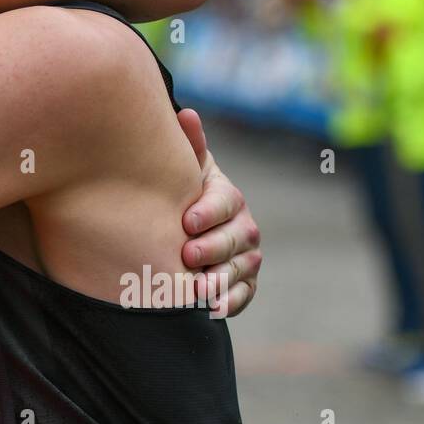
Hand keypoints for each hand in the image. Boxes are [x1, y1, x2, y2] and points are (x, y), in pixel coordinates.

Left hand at [176, 109, 260, 316]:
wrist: (180, 228)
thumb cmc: (178, 194)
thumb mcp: (182, 171)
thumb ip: (187, 147)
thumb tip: (186, 114)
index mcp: (226, 196)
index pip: (225, 202)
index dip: (208, 212)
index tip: (186, 221)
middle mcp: (242, 226)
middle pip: (236, 238)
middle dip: (213, 247)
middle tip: (187, 255)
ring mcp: (245, 257)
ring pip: (240, 269)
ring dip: (219, 279)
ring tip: (196, 288)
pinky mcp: (243, 285)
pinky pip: (242, 295)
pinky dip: (227, 303)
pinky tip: (209, 309)